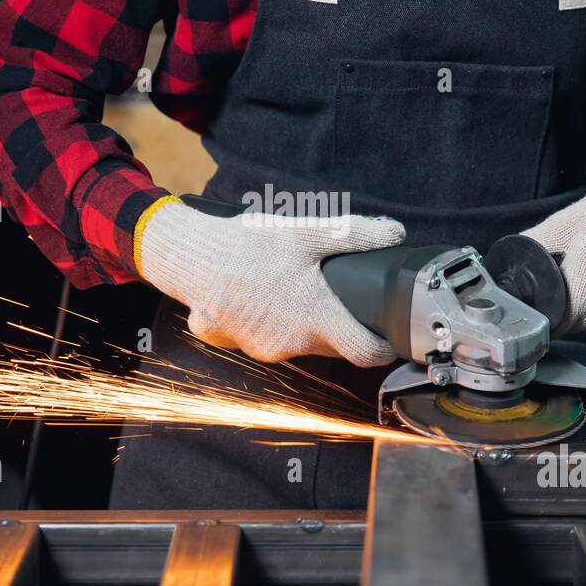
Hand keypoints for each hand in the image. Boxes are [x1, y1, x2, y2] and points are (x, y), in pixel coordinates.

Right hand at [135, 199, 404, 365]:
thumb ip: (356, 234)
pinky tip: (262, 293)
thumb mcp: (308, 232)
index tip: (390, 337)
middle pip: (333, 345)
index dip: (384, 348)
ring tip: (292, 285)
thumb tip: (394, 234)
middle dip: (341, 324)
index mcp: (316, 320)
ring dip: (305, 321)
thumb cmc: (248, 246)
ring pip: (300, 341)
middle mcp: (293, 344)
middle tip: (336, 291)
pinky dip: (272, 321)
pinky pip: (267, 337)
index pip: (366, 353)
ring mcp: (264, 349)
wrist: (190, 259)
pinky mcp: (239, 345)